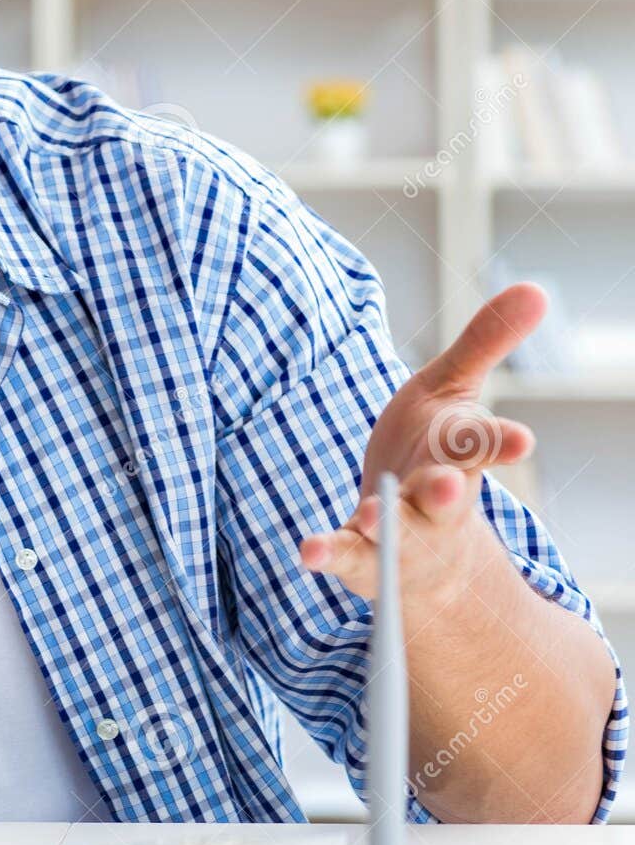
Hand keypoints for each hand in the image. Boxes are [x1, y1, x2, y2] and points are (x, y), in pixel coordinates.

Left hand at [298, 283, 545, 605]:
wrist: (422, 548)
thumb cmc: (436, 451)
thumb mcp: (454, 390)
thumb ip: (485, 343)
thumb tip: (535, 290)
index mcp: (461, 455)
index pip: (485, 446)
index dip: (502, 442)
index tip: (521, 440)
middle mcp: (437, 500)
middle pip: (446, 495)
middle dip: (446, 489)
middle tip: (449, 483)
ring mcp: (402, 533)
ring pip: (398, 530)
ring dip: (388, 524)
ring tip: (373, 517)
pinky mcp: (362, 555)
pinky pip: (345, 553)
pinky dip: (328, 552)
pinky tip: (308, 552)